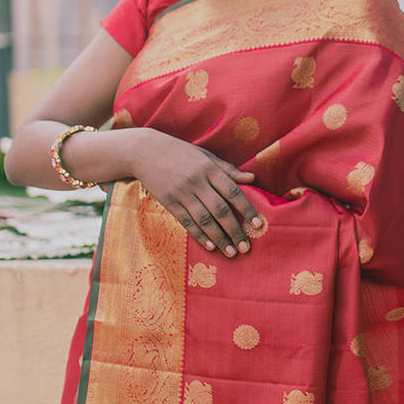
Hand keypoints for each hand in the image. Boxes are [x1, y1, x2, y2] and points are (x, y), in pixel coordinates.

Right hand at [110, 110, 266, 256]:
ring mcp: (181, 193)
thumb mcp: (205, 156)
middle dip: (234, 230)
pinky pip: (186, 222)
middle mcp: (196, 181)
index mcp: (209, 168)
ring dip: (219, 238)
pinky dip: (199, 235)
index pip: (233, 192)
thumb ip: (228, 170)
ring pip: (204, 219)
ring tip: (231, 252)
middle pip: (220, 210)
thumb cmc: (181, 153)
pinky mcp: (168, 202)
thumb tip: (252, 178)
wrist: (144, 150)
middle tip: (246, 247)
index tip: (259, 225)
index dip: (247, 210)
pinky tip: (210, 246)